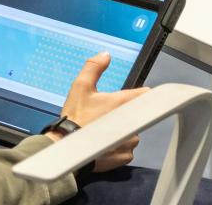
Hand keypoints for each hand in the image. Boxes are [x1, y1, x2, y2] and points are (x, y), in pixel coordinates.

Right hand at [51, 52, 147, 172]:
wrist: (66, 147)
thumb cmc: (75, 117)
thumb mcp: (80, 87)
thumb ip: (94, 67)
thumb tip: (106, 55)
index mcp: (123, 103)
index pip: (144, 94)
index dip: (137, 94)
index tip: (128, 98)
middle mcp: (132, 122)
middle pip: (136, 115)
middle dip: (124, 115)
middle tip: (104, 118)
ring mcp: (130, 140)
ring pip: (131, 133)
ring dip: (121, 132)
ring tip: (102, 133)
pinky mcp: (126, 156)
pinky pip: (126, 149)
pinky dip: (117, 147)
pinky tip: (103, 145)